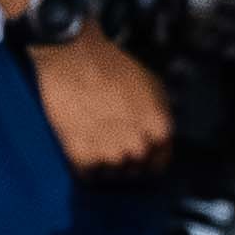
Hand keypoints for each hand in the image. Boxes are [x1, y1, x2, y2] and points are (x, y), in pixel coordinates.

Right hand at [31, 31, 171, 177]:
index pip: (159, 165)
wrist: (74, 58)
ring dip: (105, 163)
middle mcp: (139, 149)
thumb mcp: (153, 86)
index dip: (147, 159)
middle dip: (126, 160)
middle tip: (111, 142)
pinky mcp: (82, 159)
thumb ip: (160, 116)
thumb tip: (158, 137)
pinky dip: (84, 164)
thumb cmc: (114, 66)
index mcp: (160, 132)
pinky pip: (87, 175)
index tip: (136, 154)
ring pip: (111, 176)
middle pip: (134, 172)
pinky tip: (82, 142)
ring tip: (95, 140)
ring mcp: (110, 156)